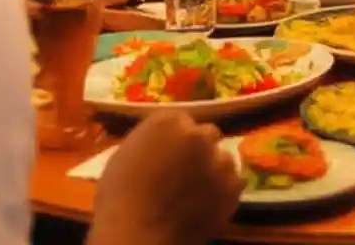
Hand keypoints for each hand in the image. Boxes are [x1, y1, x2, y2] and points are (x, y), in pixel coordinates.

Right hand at [89, 113, 242, 244]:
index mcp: (167, 122)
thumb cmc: (120, 198)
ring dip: (214, 169)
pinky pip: (234, 182)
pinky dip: (224, 191)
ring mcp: (219, 159)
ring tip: (198, 191)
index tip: (172, 153)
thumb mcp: (125, 156)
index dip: (177, 139)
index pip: (181, 121)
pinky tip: (207, 204)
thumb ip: (150, 143)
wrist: (139, 233)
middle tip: (186, 171)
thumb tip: (160, 146)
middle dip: (199, 150)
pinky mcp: (233, 186)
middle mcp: (198, 134)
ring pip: (223, 158)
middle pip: (207, 135)